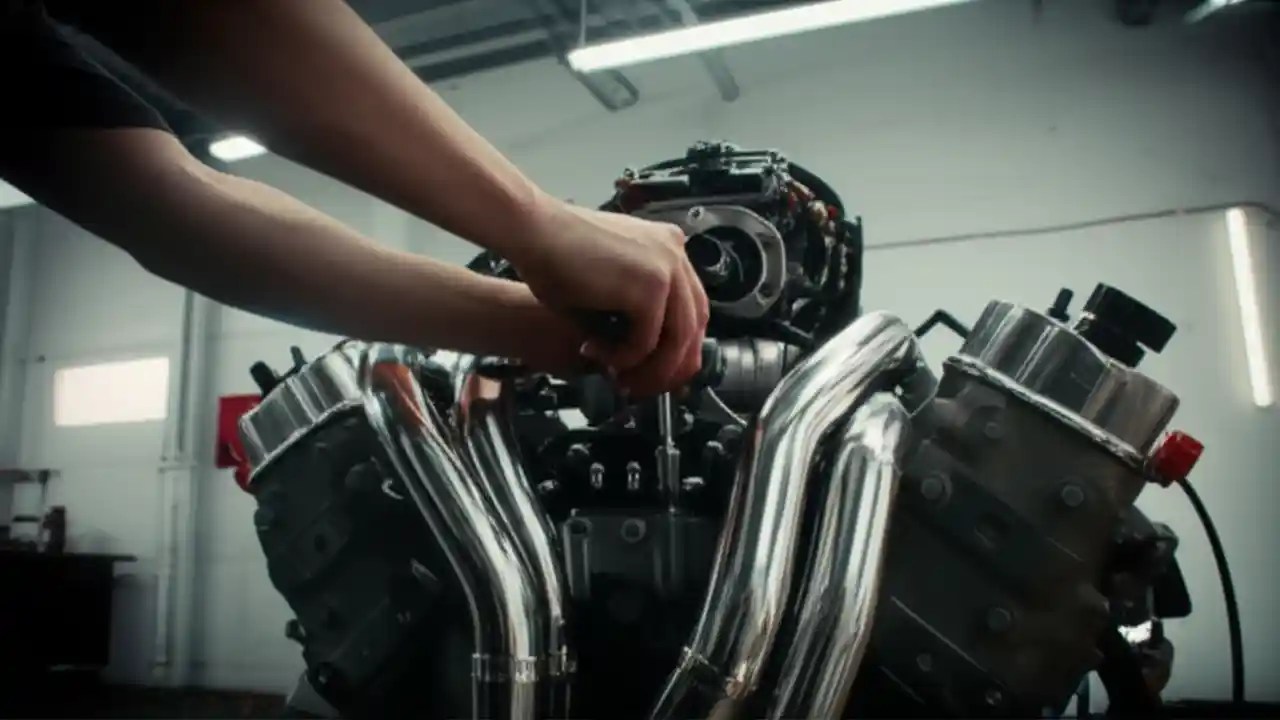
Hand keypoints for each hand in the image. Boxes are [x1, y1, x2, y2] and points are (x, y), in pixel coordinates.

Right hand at [506, 199, 709, 395]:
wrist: (531, 232)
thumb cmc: (555, 255)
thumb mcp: (610, 285)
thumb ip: (635, 312)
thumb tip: (655, 359)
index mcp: (668, 246)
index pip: (691, 308)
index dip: (676, 348)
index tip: (655, 372)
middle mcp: (675, 251)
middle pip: (693, 325)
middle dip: (668, 366)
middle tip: (640, 386)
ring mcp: (667, 267)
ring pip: (677, 339)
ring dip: (647, 369)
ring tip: (618, 378)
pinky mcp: (651, 285)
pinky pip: (647, 340)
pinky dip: (623, 358)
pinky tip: (593, 352)